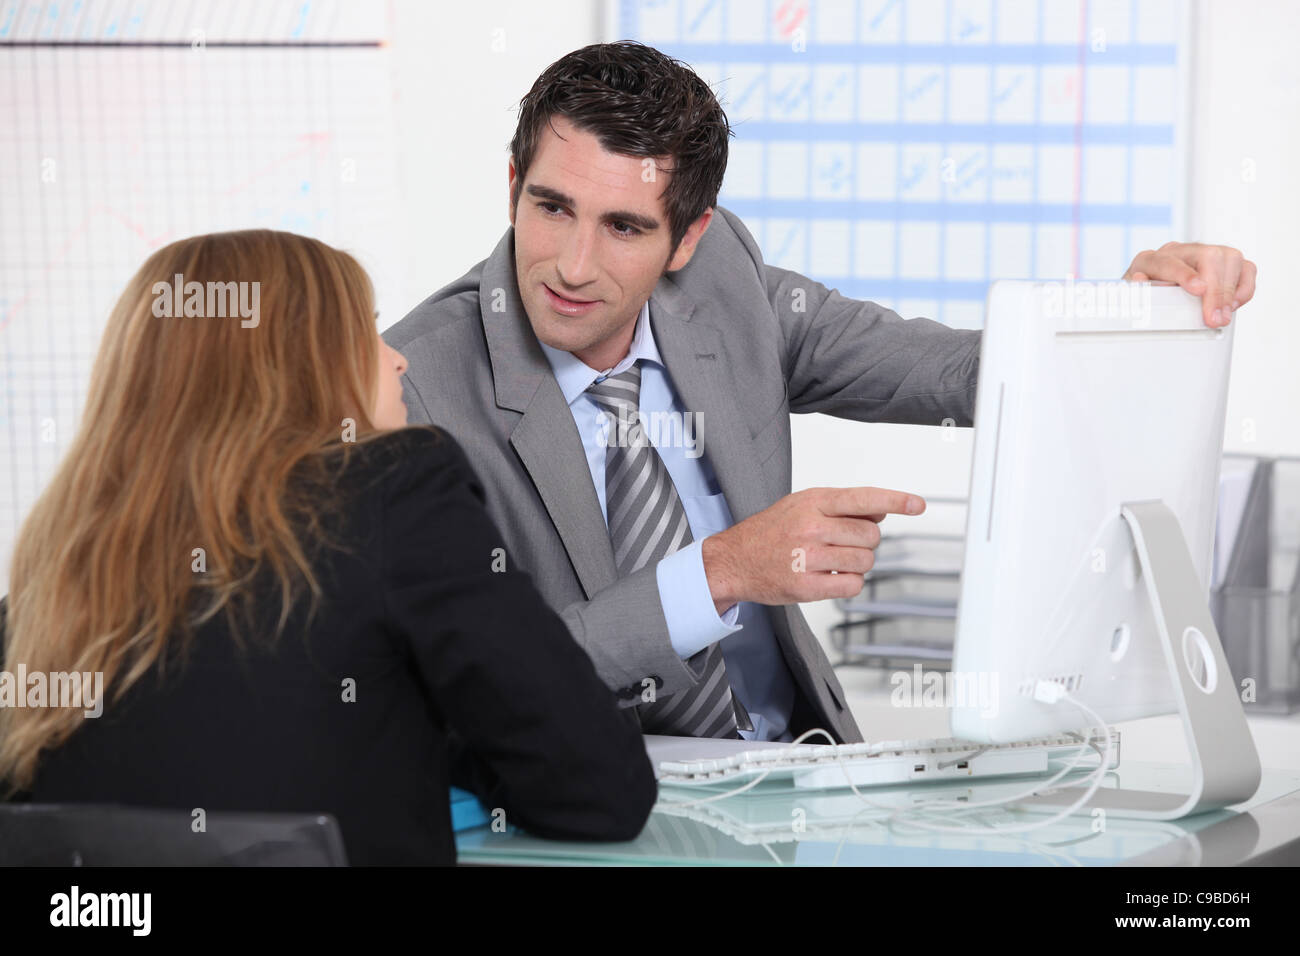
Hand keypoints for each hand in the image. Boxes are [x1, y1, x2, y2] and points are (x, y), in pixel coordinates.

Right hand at [702, 487, 924, 613]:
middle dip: (865, 542)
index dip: (896, 500)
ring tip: (832, 562)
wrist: (733, 560)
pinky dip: (848, 583)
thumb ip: (840, 507)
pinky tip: (831, 577)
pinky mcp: (805, 585)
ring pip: (864, 561)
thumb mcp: (801, 505)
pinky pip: (852, 585)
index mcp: (813, 502)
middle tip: (842, 545)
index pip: (864, 498)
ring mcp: (808, 556)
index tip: (917, 504)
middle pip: (871, 535)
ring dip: (856, 564)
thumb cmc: (769, 532)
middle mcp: (811, 526)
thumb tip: (880, 511)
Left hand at [1123, 241, 1256, 327]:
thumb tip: (1140, 281)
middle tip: (1214, 319)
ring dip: (1230, 290)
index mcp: (1150, 260)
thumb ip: (1136, 291)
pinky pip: (1245, 267)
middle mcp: (1178, 251)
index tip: (1198, 290)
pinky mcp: (1223, 263)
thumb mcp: (1130, 300)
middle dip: (1216, 289)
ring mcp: (1203, 254)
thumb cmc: (1141, 299)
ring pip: (1230, 257)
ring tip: (1222, 316)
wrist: (1149, 295)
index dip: (1185, 275)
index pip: (1169, 261)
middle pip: (1208, 256)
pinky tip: (1232, 305)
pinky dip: (1244, 287)